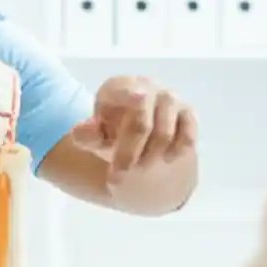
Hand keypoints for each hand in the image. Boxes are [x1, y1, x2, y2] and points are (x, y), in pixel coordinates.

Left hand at [72, 76, 195, 184]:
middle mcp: (148, 86)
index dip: (120, 143)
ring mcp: (170, 98)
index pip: (119, 110)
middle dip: (129, 156)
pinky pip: (187, 138)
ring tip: (136, 169)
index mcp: (120, 86)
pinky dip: (174, 153)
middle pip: (141, 125)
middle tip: (116, 181)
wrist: (138, 126)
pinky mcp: (188, 113)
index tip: (113, 172)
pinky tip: (163, 160)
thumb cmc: (113, 128)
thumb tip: (79, 133)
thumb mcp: (95, 135)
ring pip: (165, 135)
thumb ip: (87, 135)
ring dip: (150, 158)